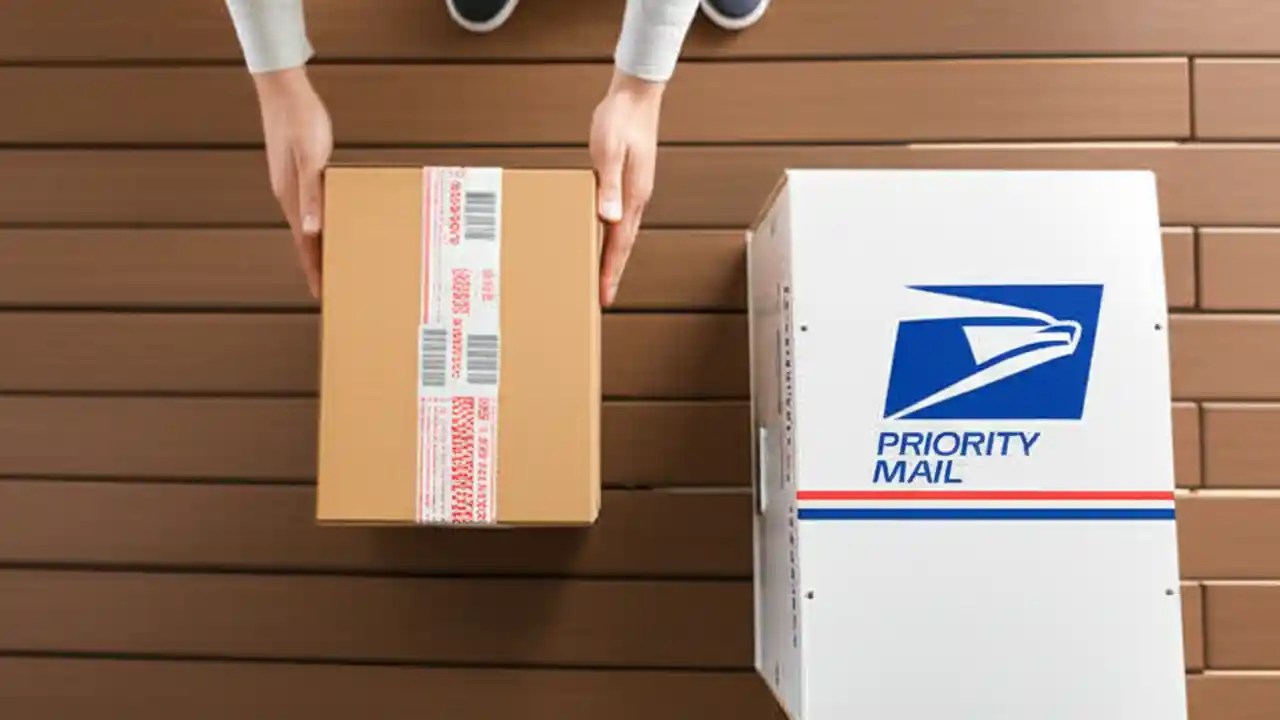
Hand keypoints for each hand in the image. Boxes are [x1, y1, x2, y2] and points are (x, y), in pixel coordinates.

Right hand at [253, 67, 332, 297]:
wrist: (284, 91)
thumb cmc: (301, 121)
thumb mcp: (311, 159)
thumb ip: (312, 196)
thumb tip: (311, 231)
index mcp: (291, 197)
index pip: (304, 245)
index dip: (313, 270)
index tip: (321, 294)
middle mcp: (288, 195)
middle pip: (303, 240)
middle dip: (316, 264)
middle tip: (329, 286)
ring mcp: (290, 184)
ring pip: (305, 225)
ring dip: (317, 246)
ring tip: (331, 262)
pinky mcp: (295, 171)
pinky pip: (308, 207)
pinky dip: (318, 223)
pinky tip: (328, 223)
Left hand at [590, 70, 663, 306]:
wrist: (635, 95)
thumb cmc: (619, 119)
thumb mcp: (608, 152)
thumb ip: (608, 186)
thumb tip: (608, 218)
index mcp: (633, 195)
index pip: (621, 243)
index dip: (611, 271)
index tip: (604, 295)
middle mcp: (636, 198)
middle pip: (624, 244)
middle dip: (614, 272)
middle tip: (604, 296)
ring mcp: (633, 191)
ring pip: (622, 233)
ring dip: (613, 256)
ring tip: (603, 276)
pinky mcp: (627, 182)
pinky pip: (618, 218)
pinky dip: (611, 235)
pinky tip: (602, 238)